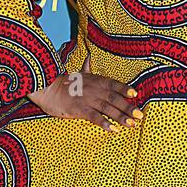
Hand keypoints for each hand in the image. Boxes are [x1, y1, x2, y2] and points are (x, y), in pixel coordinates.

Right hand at [28, 71, 142, 129]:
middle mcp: (95, 89)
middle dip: (128, 107)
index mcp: (96, 80)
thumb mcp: (77, 74)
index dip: (125, 89)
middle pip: (115, 98)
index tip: (136, 94)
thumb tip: (89, 57)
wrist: (47, 88)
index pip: (114, 84)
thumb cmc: (63, 83)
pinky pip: (94, 117)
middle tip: (140, 116)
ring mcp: (87, 99)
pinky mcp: (79, 110)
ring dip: (121, 117)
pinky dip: (105, 123)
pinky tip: (114, 129)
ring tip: (131, 124)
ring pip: (108, 108)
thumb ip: (86, 68)